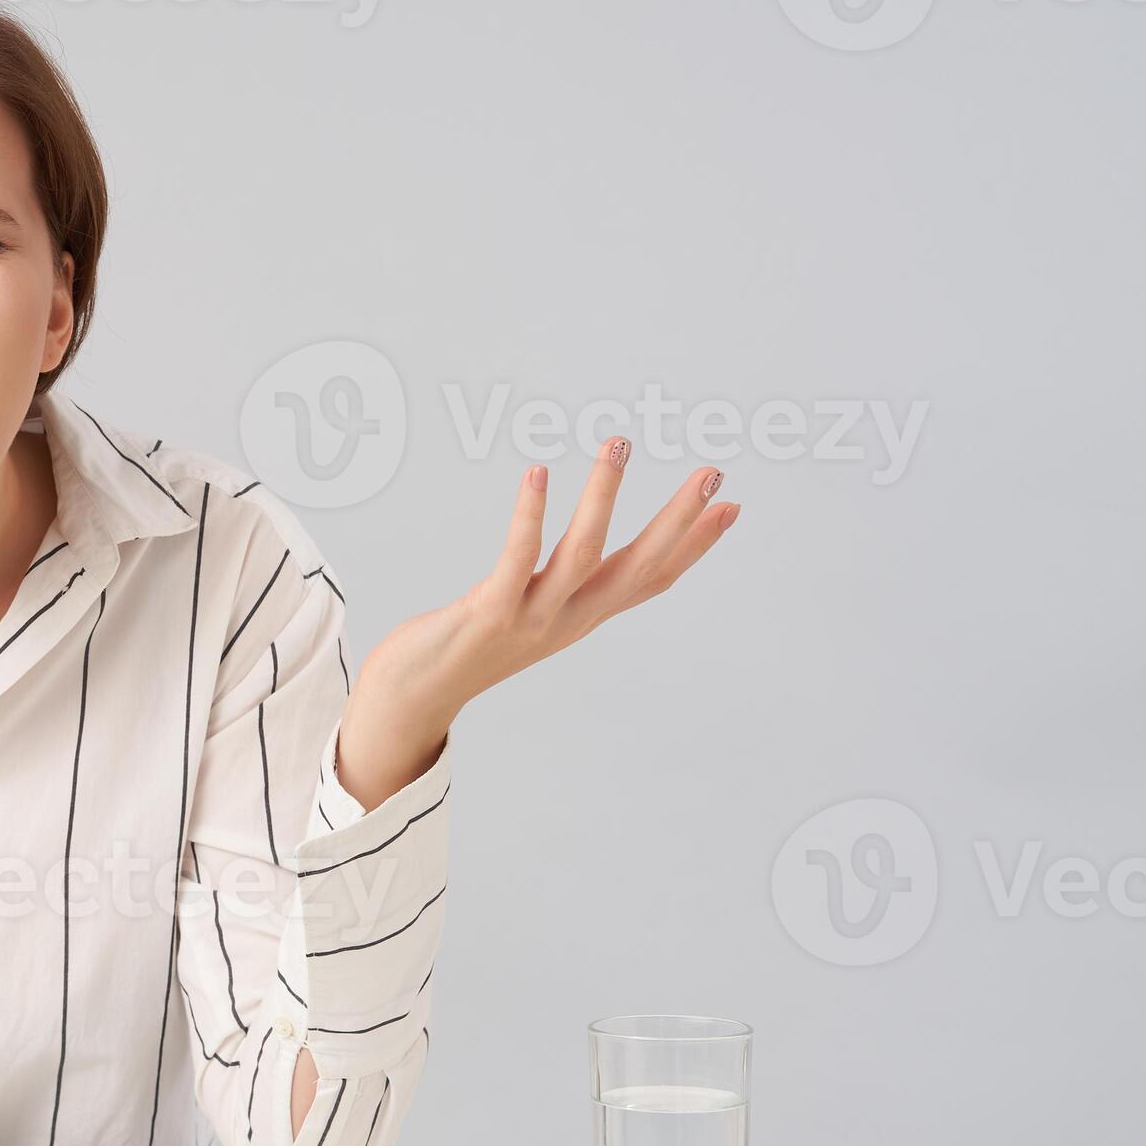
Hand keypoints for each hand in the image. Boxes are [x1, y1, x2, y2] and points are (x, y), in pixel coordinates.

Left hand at [334, 437, 738, 805]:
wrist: (413, 701)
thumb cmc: (464, 649)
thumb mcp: (529, 616)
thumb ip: (560, 588)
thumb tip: (584, 558)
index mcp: (581, 617)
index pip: (652, 579)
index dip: (695, 546)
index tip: (732, 506)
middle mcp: (567, 620)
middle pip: (637, 566)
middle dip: (678, 519)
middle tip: (712, 472)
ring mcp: (532, 619)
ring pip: (582, 553)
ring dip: (603, 496)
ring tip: (619, 444)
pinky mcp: (490, 614)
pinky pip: (517, 558)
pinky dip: (531, 515)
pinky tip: (538, 473)